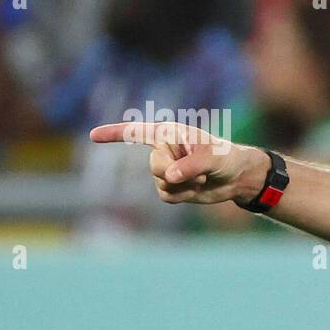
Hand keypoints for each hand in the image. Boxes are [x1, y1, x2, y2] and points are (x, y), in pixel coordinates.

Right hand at [88, 121, 267, 205]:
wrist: (237, 177)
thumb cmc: (226, 157)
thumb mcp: (214, 157)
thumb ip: (192, 165)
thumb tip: (170, 177)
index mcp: (169, 134)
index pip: (137, 132)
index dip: (115, 134)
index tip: (93, 136)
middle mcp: (163, 150)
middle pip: (155, 166)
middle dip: (176, 174)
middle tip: (199, 173)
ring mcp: (165, 169)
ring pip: (161, 184)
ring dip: (184, 186)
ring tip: (202, 178)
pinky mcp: (170, 187)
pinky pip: (167, 196)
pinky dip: (183, 196)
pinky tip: (196, 189)